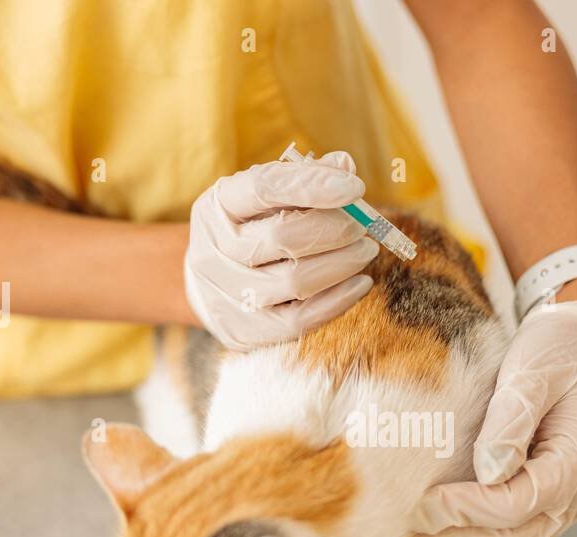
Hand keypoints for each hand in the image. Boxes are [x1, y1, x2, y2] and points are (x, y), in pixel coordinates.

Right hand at [185, 151, 378, 349]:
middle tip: (362, 225)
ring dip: (342, 264)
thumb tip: (345, 167)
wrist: (211, 284)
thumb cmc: (250, 229)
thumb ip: (304, 177)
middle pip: (281, 237)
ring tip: (365, 250)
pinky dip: (337, 301)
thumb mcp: (267, 196)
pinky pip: (298, 320)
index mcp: (218, 205)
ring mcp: (225, 294)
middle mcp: (213, 250)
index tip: (354, 187)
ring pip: (294, 281)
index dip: (311, 186)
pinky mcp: (243, 330)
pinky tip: (360, 284)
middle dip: (334, 230)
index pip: (263, 188)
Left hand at [404, 299, 576, 536]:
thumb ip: (511, 420)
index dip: (470, 509)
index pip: (519, 505)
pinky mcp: (542, 510)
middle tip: (407, 533)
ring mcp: (561, 509)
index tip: (426, 501)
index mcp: (576, 464)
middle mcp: (574, 497)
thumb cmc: (555, 354)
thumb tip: (489, 470)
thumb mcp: (531, 374)